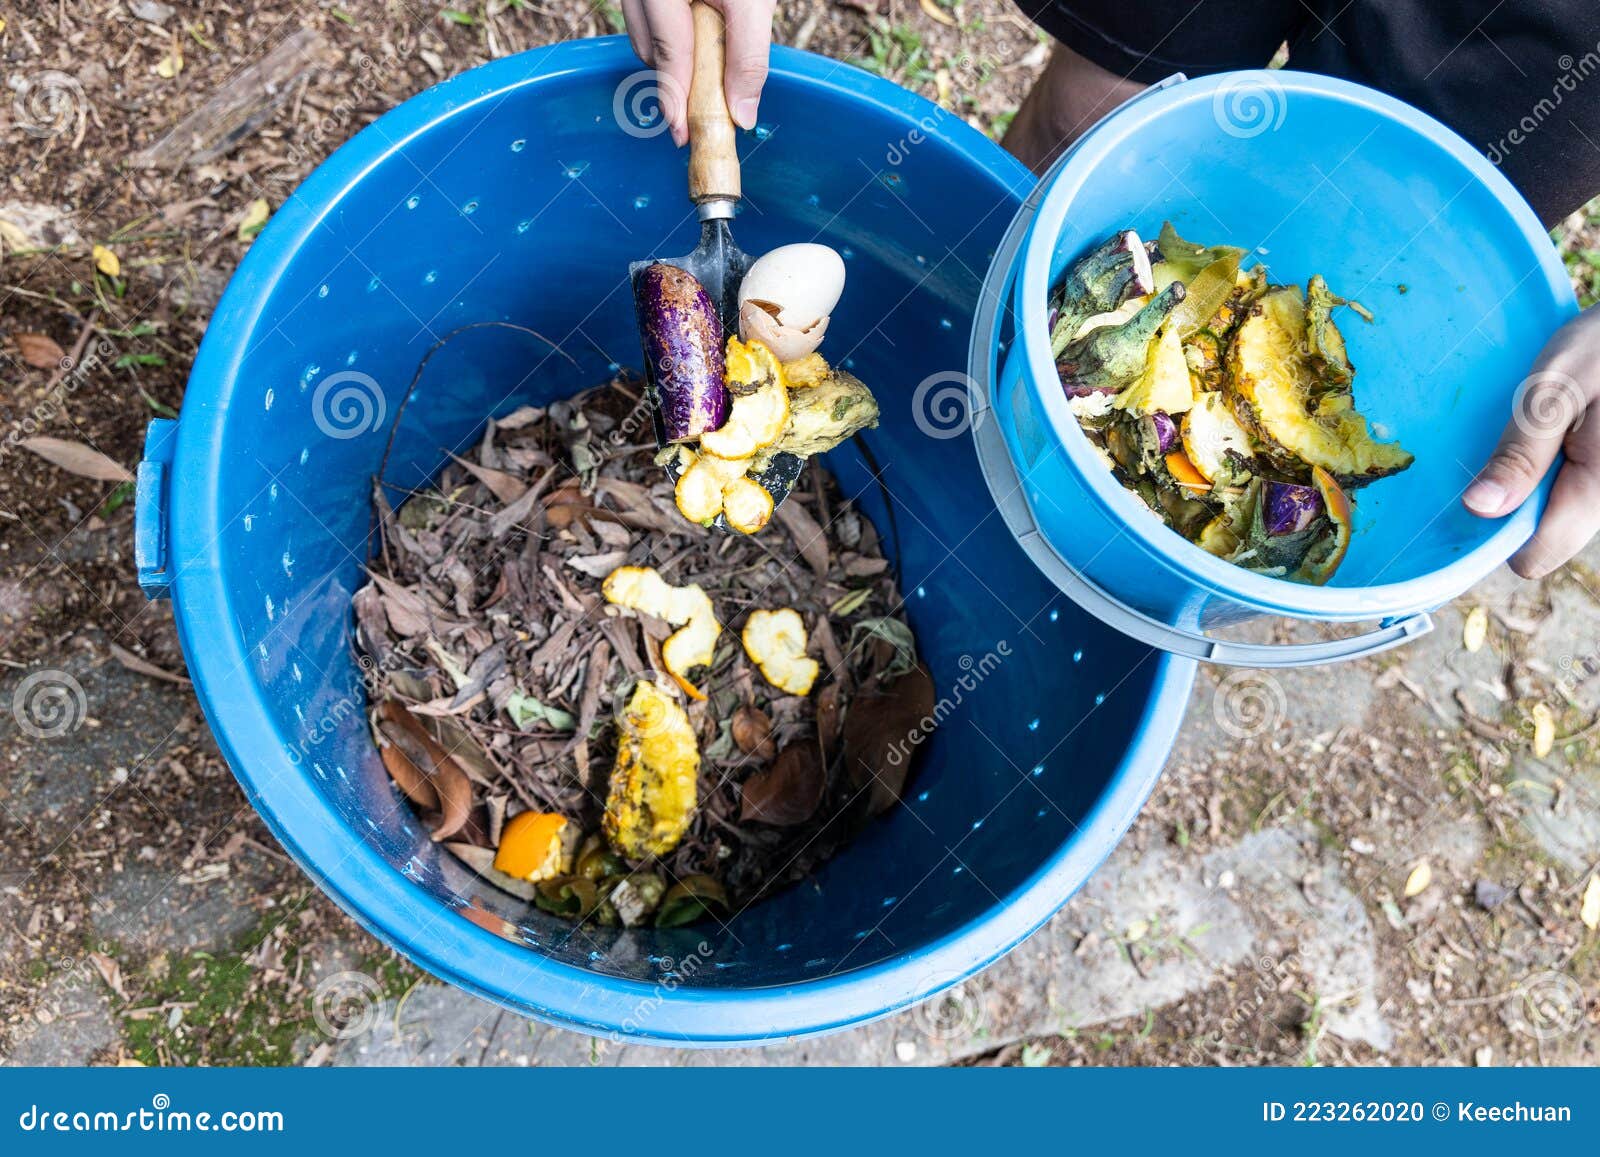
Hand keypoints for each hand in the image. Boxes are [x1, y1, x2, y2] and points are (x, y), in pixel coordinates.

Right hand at [621, 0, 775, 146]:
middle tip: (700, 111)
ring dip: (676, 59)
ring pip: (648, 36)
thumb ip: (748, 57)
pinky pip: (651, 19)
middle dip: (678, 80)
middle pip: (653, 49)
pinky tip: (697, 38)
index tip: (682, 135)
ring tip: (705, 68)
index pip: (669, 51)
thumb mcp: (752, 2)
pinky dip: (673, 37)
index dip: (676, 98)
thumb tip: (742, 116)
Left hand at [1463, 306, 1599, 577]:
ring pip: (1554, 512)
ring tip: (1528, 433)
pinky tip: (1541, 433)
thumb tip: (1479, 508)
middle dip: (1511, 503)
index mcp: (1598, 490)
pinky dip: (1546, 469)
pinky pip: (1565, 489)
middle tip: (1500, 449)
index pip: (1536, 554)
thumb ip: (1520, 453)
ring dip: (1528, 483)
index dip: (1497, 534)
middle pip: (1543, 537)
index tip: (1471, 494)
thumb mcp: (1554, 391)